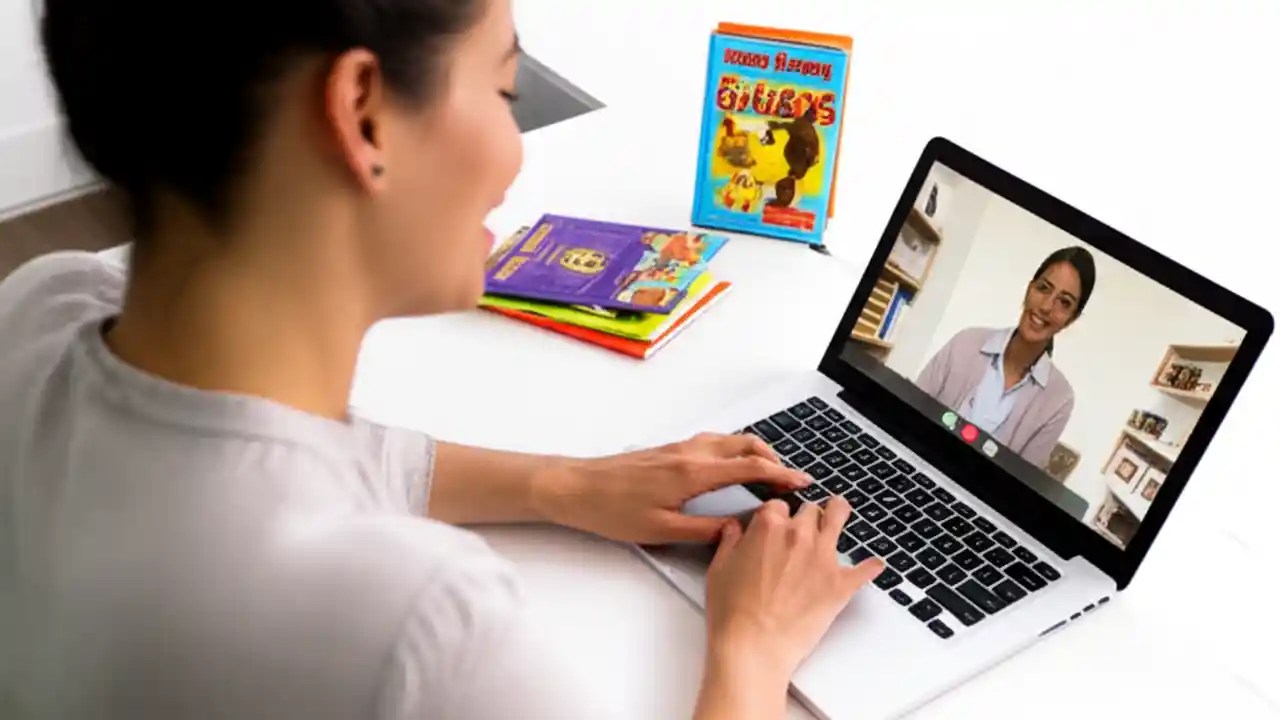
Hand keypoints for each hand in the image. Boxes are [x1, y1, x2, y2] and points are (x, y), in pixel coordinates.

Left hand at [533, 432, 811, 544]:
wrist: (576, 487)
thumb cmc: (611, 510)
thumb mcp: (661, 530)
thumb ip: (705, 530)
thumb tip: (738, 530)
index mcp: (693, 473)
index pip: (750, 469)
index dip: (781, 476)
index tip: (803, 483)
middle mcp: (690, 453)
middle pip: (746, 446)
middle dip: (774, 460)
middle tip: (791, 481)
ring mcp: (679, 447)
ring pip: (730, 440)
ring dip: (754, 453)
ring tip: (769, 474)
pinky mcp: (669, 449)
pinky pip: (713, 442)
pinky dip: (734, 450)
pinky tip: (732, 466)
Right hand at [702, 497, 884, 691]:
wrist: (754, 646)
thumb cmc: (733, 613)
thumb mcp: (719, 569)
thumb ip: (730, 542)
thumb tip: (734, 528)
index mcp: (768, 527)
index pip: (777, 506)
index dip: (776, 514)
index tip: (776, 522)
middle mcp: (799, 535)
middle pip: (809, 512)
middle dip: (806, 516)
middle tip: (805, 523)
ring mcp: (823, 558)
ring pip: (838, 519)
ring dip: (838, 512)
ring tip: (840, 508)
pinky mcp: (840, 584)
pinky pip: (864, 569)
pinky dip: (869, 566)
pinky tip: (874, 564)